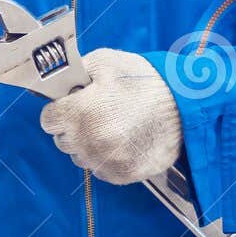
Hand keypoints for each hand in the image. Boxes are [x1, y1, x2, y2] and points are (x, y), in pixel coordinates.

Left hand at [38, 49, 182, 185]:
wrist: (186, 103)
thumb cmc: (145, 80)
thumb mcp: (104, 62)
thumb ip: (74, 74)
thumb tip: (58, 85)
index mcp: (81, 112)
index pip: (48, 120)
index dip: (59, 110)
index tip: (70, 106)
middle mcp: (90, 141)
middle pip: (62, 141)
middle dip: (73, 127)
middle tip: (95, 114)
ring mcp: (107, 161)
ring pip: (80, 157)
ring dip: (88, 144)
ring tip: (112, 127)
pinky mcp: (124, 174)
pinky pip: (100, 170)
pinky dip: (106, 158)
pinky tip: (122, 141)